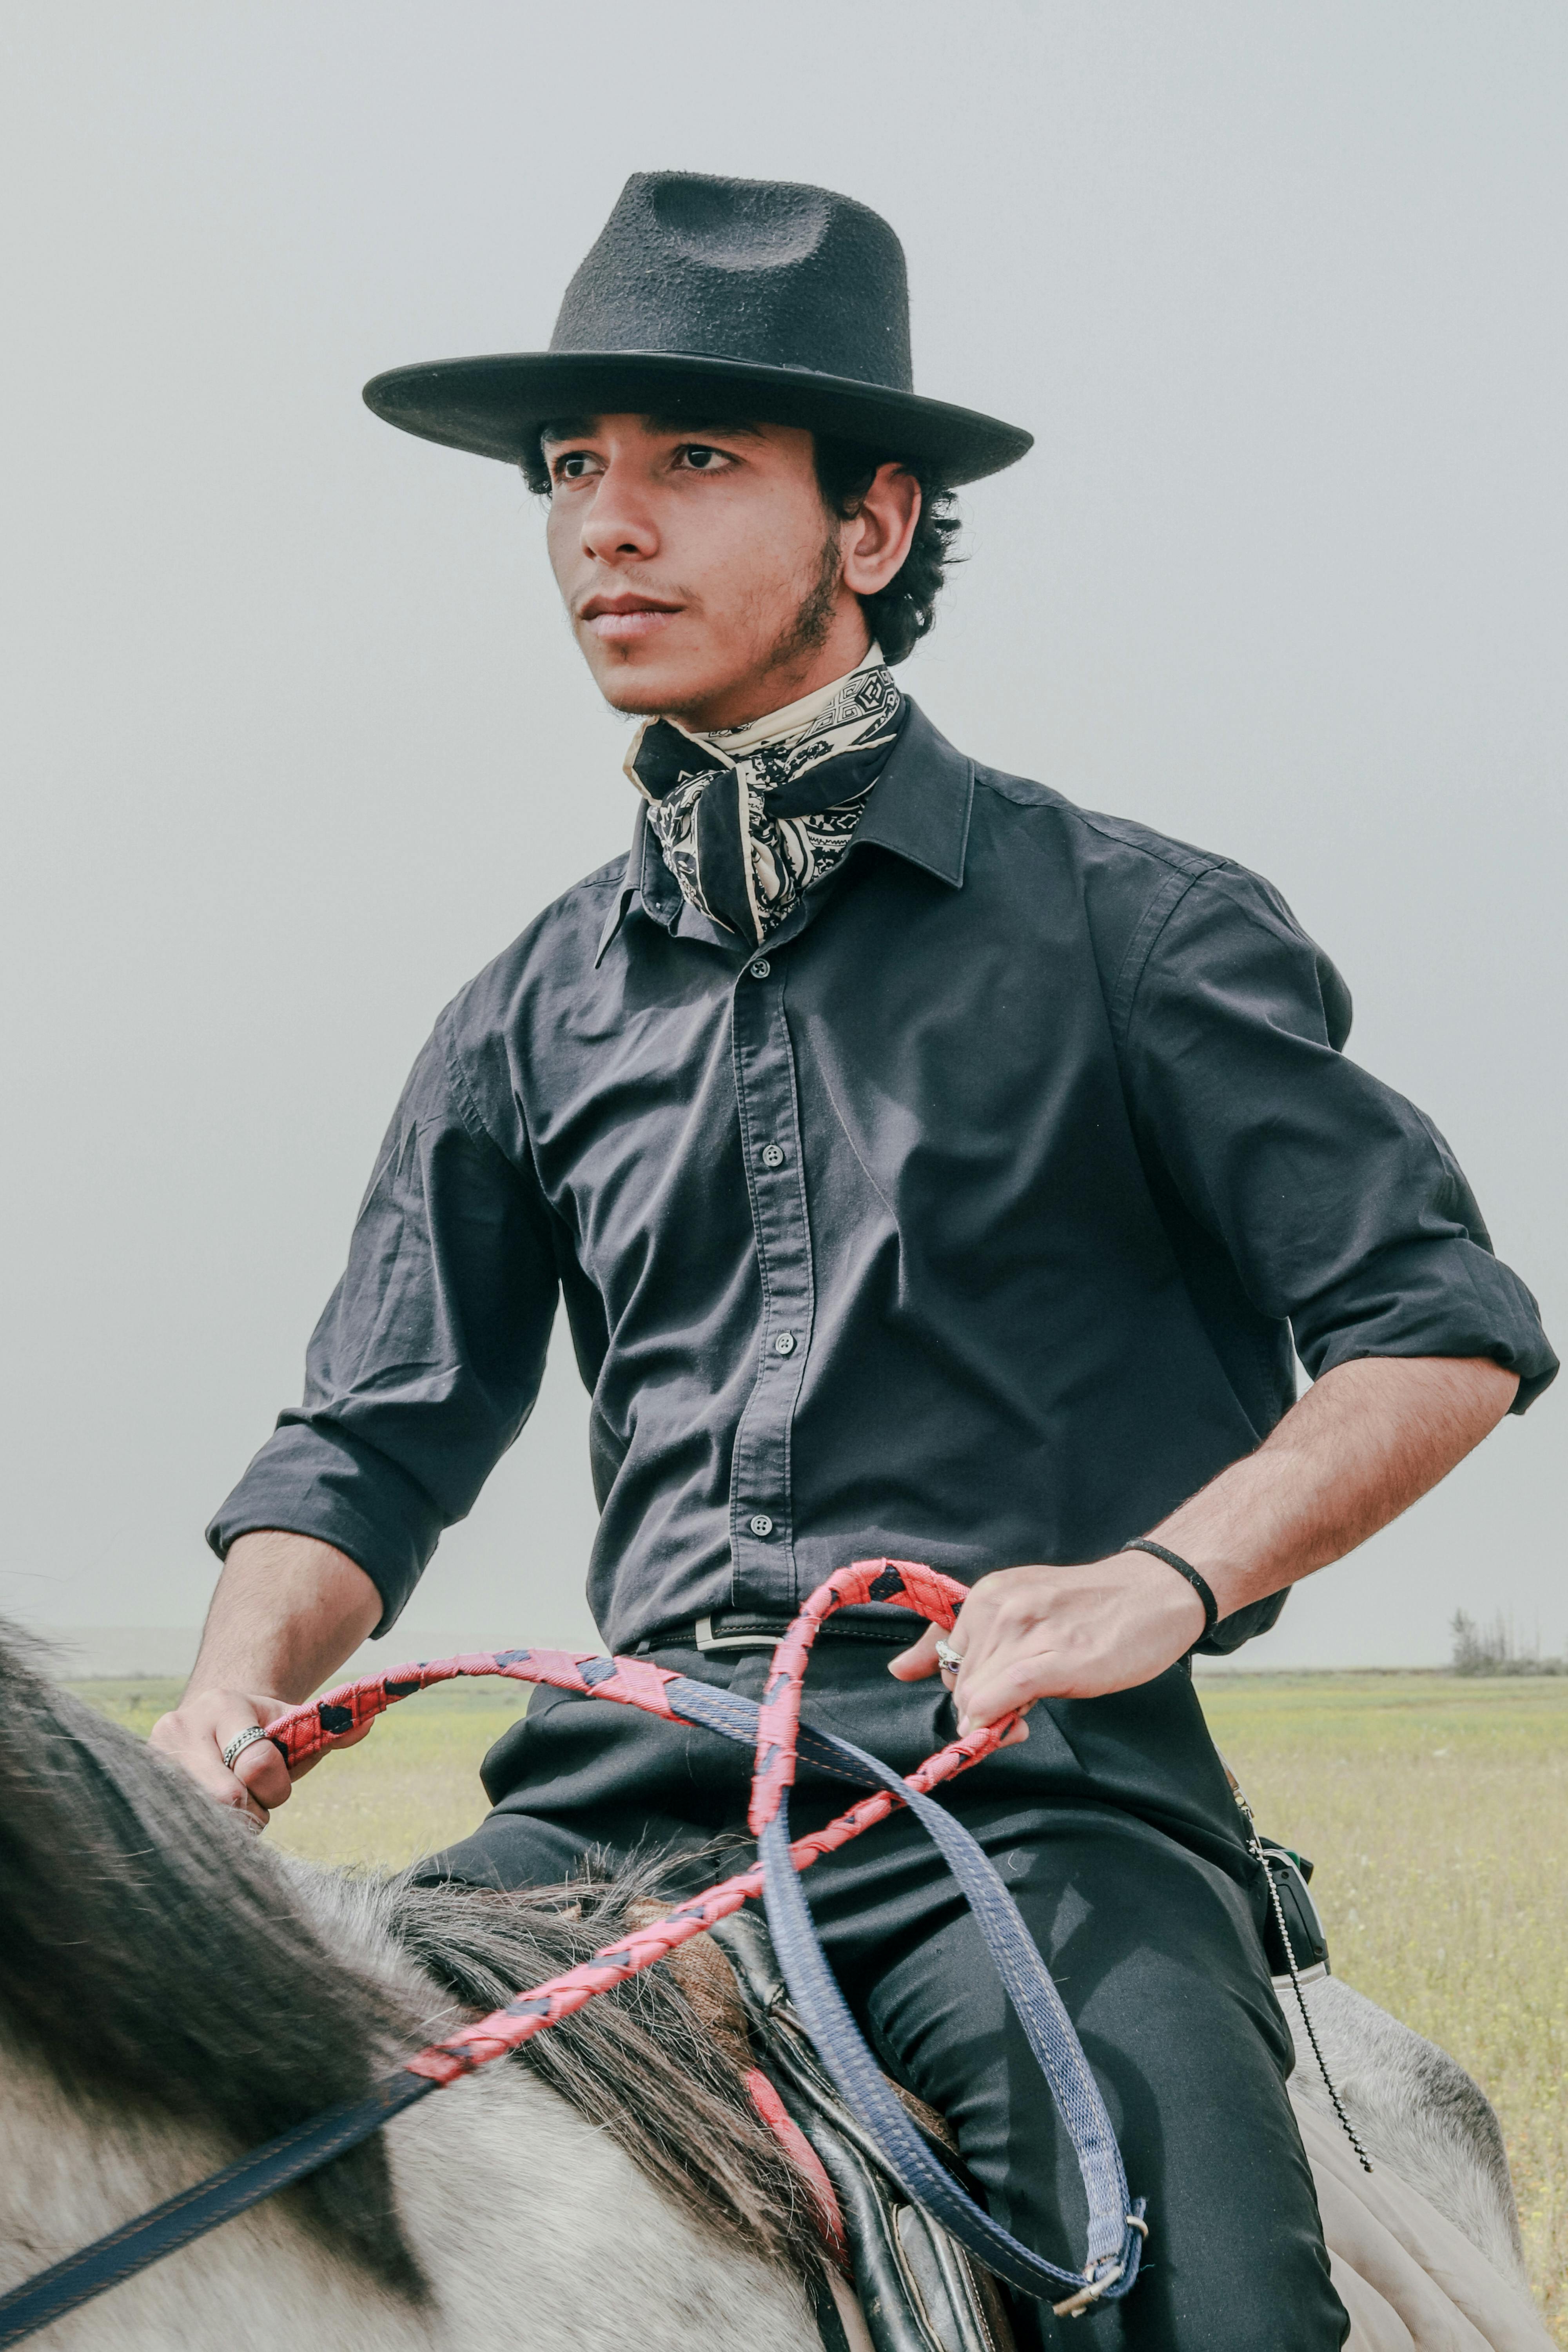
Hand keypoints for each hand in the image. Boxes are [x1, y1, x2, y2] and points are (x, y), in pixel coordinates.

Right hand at [148, 1686, 370, 1828]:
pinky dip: (203, 1833)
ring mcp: (153, 1760)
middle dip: (251, 1811)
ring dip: (228, 1825)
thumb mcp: (289, 1724)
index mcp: (222, 1706)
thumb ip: (327, 1728)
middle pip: (228, 1800)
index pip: (258, 1764)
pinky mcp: (140, 1787)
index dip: (275, 1786)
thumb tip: (366, 1724)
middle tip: (251, 1801)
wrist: (203, 1725)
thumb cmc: (257, 1733)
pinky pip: (179, 1829)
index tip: (274, 1781)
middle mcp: (179, 1729)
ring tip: (229, 1806)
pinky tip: (207, 1820)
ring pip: (203, 1819)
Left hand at [887, 1553, 1206, 1730]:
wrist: (1153, 1593)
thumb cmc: (1086, 1607)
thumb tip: (899, 1670)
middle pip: (958, 1684)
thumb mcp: (1016, 1607)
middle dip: (981, 1706)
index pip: (943, 1659)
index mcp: (987, 1596)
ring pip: (975, 1698)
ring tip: (1033, 1706)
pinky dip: (998, 1720)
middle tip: (1020, 1707)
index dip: (963, 1690)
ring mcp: (1028, 1632)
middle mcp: (1000, 1609)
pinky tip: (1016, 1725)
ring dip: (996, 1718)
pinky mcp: (1057, 1659)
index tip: (990, 1699)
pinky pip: (1002, 1699)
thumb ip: (957, 1640)